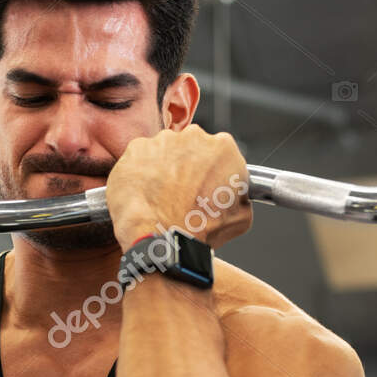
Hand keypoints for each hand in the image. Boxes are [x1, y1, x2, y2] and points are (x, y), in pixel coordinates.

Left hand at [104, 126, 250, 250]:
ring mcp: (162, 141)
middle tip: (181, 192)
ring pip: (163, 151)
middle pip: (189, 147)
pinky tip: (144, 194)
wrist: (164, 240)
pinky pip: (138, 158)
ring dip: (162, 168)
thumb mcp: (241, 216)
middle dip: (186, 166)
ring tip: (160, 197)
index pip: (218, 153)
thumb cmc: (201, 229)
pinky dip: (139, 173)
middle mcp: (193, 137)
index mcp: (223, 148)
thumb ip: (239, 194)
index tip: (204, 184)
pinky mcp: (135, 149)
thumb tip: (236, 196)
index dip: (210, 171)